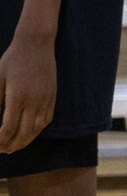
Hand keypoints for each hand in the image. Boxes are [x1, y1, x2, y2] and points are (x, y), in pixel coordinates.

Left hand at [0, 35, 56, 152]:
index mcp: (17, 97)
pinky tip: (30, 131)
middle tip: (3, 151)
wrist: (36, 44)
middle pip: (24, 133)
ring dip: (26, 140)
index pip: (8, 129)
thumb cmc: (12, 60)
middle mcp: (33, 101)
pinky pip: (47, 119)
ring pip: (38, 129)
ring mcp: (45, 99)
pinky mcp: (53, 95)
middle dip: (12, 145)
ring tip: (15, 146)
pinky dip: (38, 130)